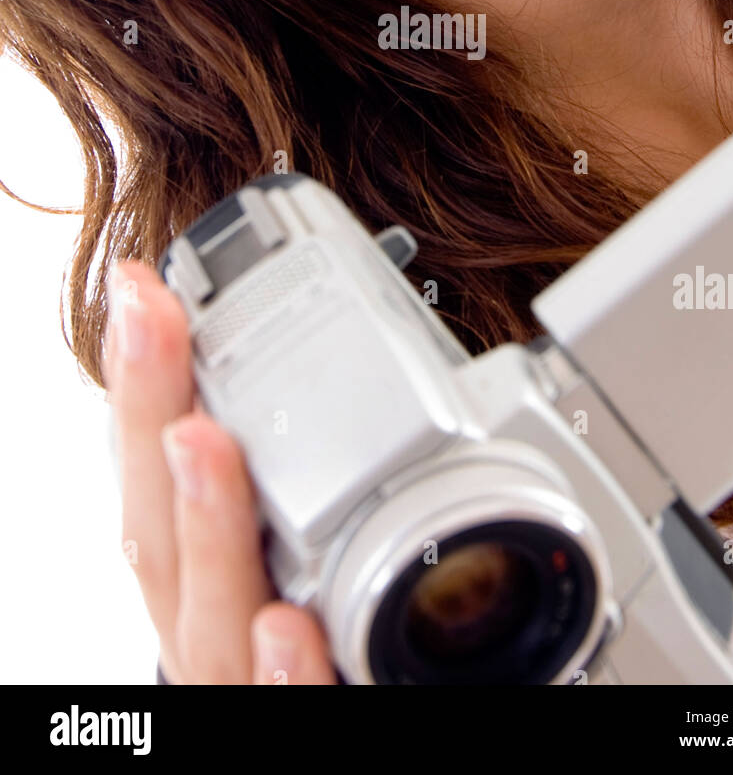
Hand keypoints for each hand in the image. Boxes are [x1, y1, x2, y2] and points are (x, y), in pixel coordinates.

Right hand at [104, 259, 336, 684]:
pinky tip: (287, 626)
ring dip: (205, 525)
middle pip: (158, 531)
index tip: (143, 286)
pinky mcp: (301, 715)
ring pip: (209, 614)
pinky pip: (285, 709)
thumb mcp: (283, 544)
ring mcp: (241, 680)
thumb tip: (314, 326)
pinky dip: (281, 672)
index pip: (151, 468)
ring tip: (202, 441)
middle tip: (157, 323)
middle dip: (151, 417)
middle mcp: (203, 623)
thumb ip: (281, 464)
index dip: (139, 380)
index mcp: (196, 569)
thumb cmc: (298, 643)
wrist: (325, 703)